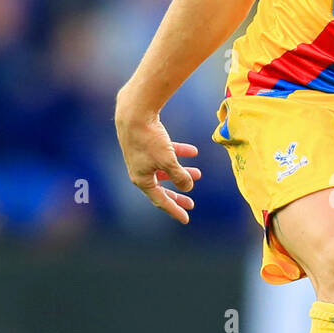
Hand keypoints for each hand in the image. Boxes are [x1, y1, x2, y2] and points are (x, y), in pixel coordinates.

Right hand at [115, 103, 200, 223]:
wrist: (134, 114)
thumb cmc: (149, 140)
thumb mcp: (168, 162)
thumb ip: (180, 176)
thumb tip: (188, 187)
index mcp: (142, 180)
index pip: (160, 200)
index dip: (174, 210)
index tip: (186, 219)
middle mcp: (140, 171)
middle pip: (162, 189)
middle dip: (178, 195)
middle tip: (191, 204)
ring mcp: (142, 157)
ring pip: (165, 170)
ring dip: (182, 172)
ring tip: (199, 174)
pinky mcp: (146, 144)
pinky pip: (165, 153)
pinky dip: (178, 153)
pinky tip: (193, 152)